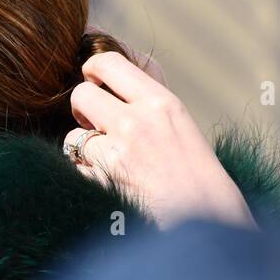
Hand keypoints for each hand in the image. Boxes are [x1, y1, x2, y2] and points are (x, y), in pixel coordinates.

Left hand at [63, 51, 255, 229]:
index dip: (92, 67)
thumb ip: (145, 95)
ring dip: (83, 146)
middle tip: (93, 120)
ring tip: (109, 156)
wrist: (206, 217)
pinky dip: (85, 172)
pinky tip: (109, 178)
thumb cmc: (195, 169)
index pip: (108, 62)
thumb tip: (107, 68)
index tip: (93, 78)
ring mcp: (117, 154)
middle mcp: (136, 123)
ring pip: (74, 135)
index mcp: (160, 102)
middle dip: (81, 106)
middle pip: (80, 94)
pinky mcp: (102, 181)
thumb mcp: (179, 121)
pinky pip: (76, 166)